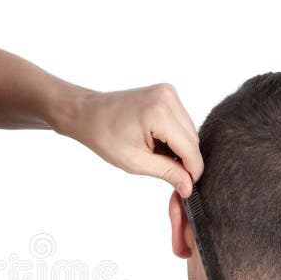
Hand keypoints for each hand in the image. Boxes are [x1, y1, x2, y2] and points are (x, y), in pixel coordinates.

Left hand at [54, 84, 203, 197]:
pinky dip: (173, 135)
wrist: (87, 113)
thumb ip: (166, 173)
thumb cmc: (104, 137)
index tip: (190, 187)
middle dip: (185, 159)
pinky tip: (156, 142)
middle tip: (169, 175)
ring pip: (189, 130)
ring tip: (155, 155)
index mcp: (158, 113)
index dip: (193, 170)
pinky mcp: (166, 92)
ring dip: (179, 147)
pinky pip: (180, 121)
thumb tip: (189, 187)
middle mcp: (167, 97)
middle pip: (192, 139)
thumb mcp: (135, 162)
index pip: (190, 148)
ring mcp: (168, 92)